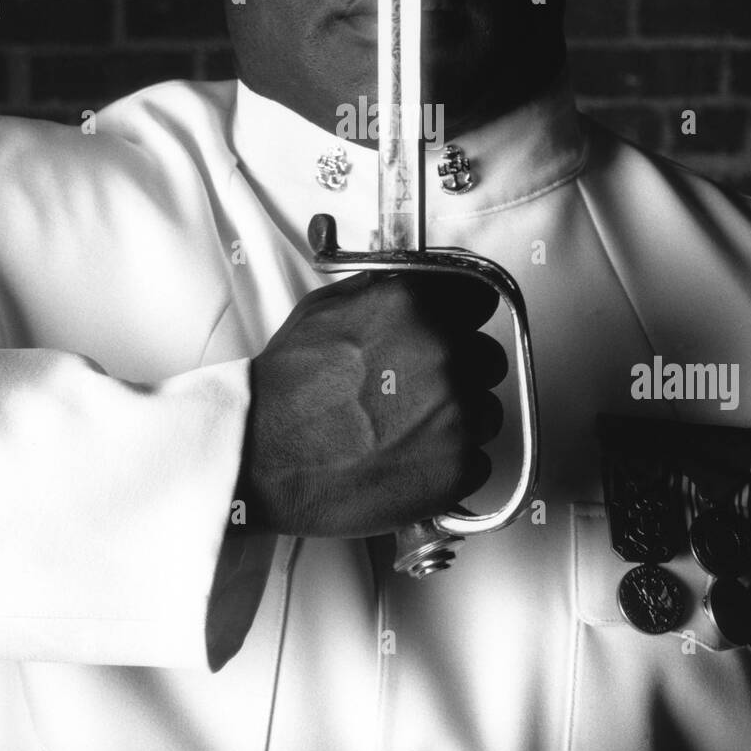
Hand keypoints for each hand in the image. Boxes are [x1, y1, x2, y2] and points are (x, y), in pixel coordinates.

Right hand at [242, 271, 505, 536]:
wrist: (263, 453)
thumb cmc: (288, 386)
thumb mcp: (327, 308)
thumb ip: (383, 291)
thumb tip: (414, 282)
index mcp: (416, 307)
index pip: (481, 297)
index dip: (464, 316)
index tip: (455, 331)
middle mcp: (444, 354)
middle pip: (488, 359)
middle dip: (461, 372)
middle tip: (417, 392)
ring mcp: (456, 413)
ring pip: (488, 412)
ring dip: (459, 420)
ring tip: (406, 431)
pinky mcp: (457, 467)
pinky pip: (478, 461)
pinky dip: (451, 465)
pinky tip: (409, 461)